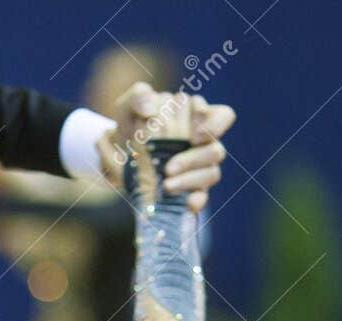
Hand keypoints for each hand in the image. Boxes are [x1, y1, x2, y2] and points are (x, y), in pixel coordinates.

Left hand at [97, 84, 235, 212]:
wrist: (118, 156)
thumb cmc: (131, 126)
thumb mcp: (128, 109)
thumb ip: (137, 97)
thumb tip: (150, 109)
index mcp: (196, 119)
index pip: (223, 116)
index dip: (215, 124)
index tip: (195, 134)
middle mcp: (203, 144)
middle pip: (215, 149)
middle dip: (193, 159)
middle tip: (169, 168)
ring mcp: (200, 168)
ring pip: (211, 173)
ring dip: (190, 179)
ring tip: (166, 185)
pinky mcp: (192, 189)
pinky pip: (204, 196)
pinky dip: (197, 200)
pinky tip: (188, 204)